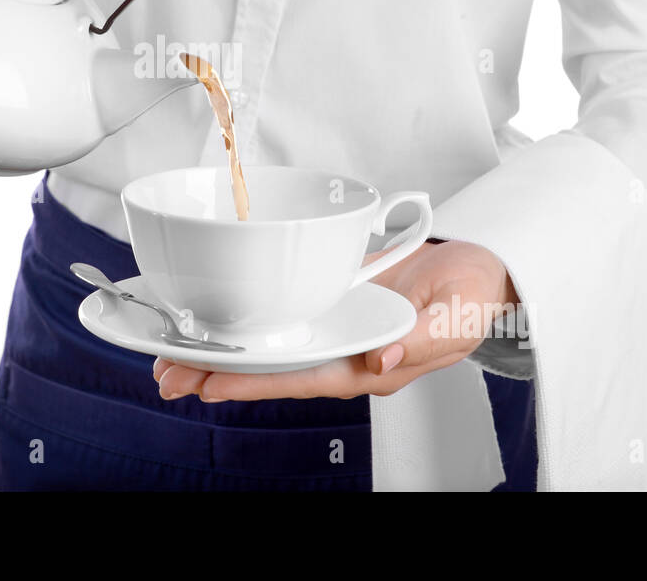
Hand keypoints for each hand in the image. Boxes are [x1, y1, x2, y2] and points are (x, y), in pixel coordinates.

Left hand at [153, 241, 519, 401]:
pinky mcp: (332, 302)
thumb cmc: (474, 293)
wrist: (479, 264)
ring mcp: (336, 330)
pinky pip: (283, 316)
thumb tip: (380, 356)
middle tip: (167, 373)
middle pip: (274, 369)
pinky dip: (248, 321)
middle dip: (220, 373)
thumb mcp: (457, 314)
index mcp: (374, 363)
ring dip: (223, 351)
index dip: (256, 382)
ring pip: (271, 346)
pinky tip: (217, 322)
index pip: (304, 378)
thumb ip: (422, 337)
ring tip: (172, 356)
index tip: (211, 382)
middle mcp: (347, 353)